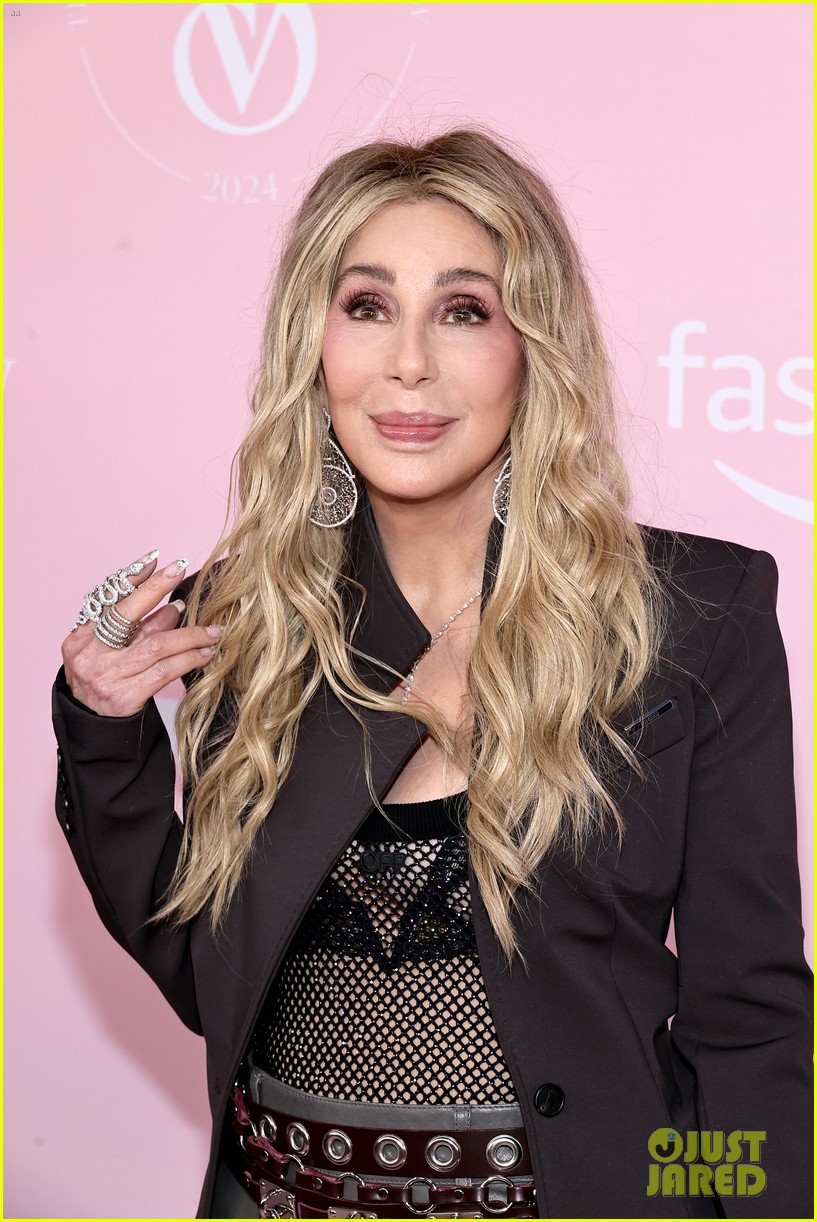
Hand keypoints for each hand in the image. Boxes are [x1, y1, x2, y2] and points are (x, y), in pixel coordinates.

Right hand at [62, 552, 222, 716]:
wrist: (95, 729)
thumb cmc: (104, 681)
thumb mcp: (103, 651)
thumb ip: (127, 625)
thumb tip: (164, 593)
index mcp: (79, 640)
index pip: (109, 602)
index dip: (133, 580)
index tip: (157, 560)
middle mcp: (90, 656)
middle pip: (130, 617)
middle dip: (156, 590)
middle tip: (181, 572)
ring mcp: (108, 677)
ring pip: (156, 645)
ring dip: (189, 634)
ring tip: (212, 630)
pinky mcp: (126, 697)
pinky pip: (165, 671)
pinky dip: (189, 660)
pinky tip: (206, 653)